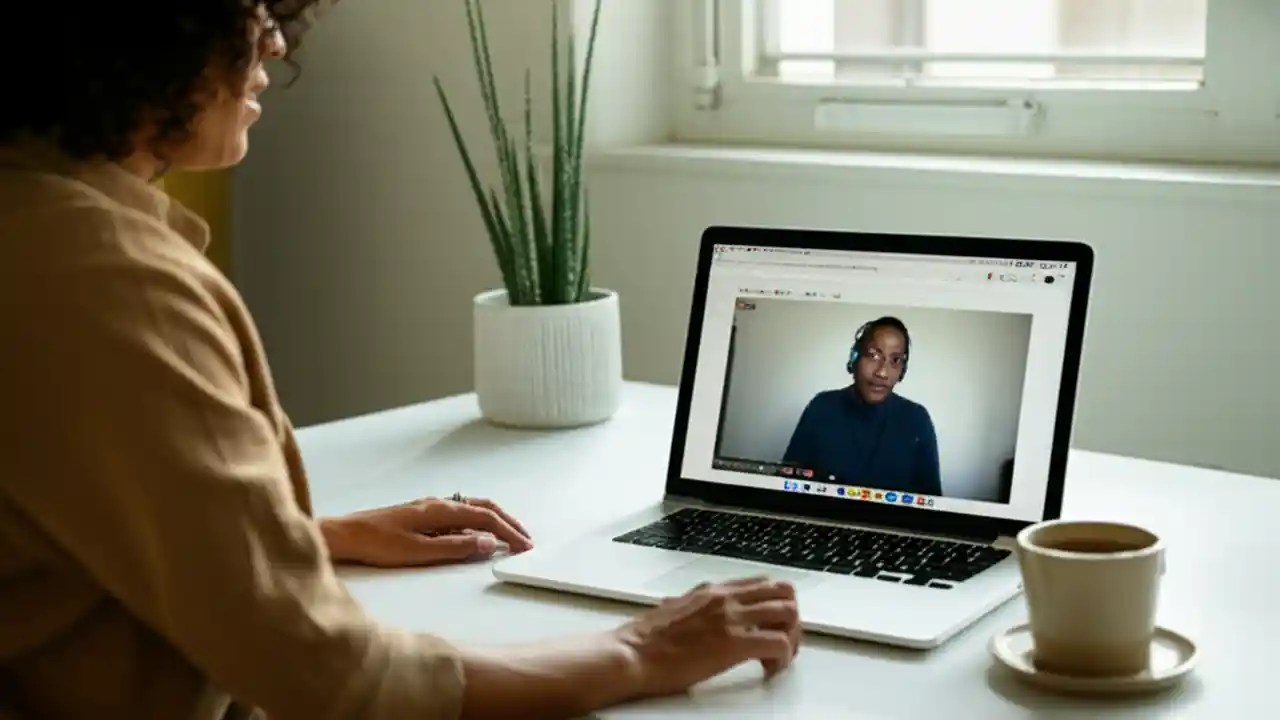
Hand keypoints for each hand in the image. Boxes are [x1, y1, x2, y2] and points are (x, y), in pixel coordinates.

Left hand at [320, 496, 533, 567]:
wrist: (345, 536)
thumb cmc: (377, 544)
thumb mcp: (419, 552)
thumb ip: (455, 547)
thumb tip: (488, 542)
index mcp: (441, 509)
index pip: (486, 518)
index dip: (508, 532)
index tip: (525, 546)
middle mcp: (439, 503)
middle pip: (483, 507)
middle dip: (507, 522)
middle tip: (525, 539)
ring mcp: (430, 508)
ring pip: (472, 509)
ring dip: (493, 522)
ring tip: (507, 538)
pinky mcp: (421, 516)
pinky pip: (458, 515)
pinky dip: (476, 524)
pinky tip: (475, 539)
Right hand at [613, 577, 801, 698]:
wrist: (631, 654)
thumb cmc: (644, 640)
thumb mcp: (673, 610)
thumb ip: (693, 607)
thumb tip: (692, 612)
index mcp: (712, 590)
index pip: (761, 583)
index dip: (774, 604)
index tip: (771, 624)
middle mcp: (726, 598)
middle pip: (783, 592)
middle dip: (791, 617)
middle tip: (784, 640)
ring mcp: (731, 619)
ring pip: (788, 613)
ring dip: (791, 637)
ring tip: (778, 657)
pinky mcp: (734, 644)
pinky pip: (779, 644)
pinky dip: (782, 659)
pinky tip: (768, 670)